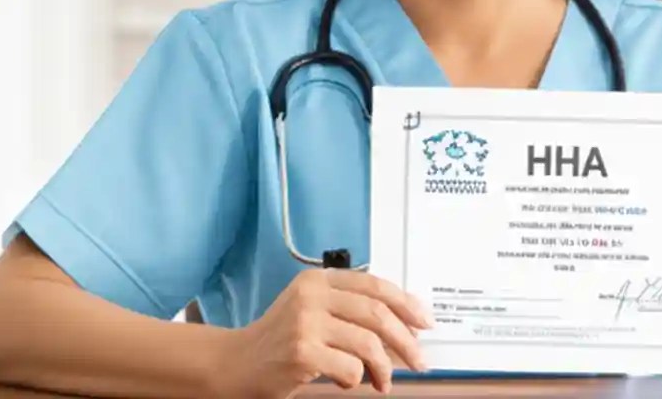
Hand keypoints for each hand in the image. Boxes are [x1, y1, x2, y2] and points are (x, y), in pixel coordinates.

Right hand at [213, 269, 433, 398]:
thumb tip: (404, 324)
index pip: (375, 285)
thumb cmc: (280, 340)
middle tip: (419, 360)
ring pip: (369, 343)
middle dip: (406, 340)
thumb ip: (350, 308)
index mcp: (319, 280)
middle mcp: (312, 295)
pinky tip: (346, 381)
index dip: (406, 304)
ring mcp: (306, 322)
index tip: (425, 323)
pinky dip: (356, 379)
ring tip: (383, 382)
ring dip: (384, 368)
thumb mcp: (313, 310)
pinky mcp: (302, 351)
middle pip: (378, 313)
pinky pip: (350, 367)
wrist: (237, 364)